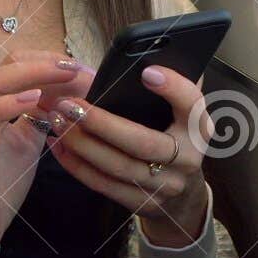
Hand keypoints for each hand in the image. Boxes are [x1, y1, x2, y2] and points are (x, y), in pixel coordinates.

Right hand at [0, 50, 86, 257]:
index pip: (16, 67)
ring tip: (62, 74)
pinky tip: (34, 100)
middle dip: (45, 62)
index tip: (80, 67)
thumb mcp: (27, 144)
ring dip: (31, 75)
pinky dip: (8, 105)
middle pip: (6, 66)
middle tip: (77, 67)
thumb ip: (40, 119)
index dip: (48, 62)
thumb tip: (68, 96)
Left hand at [43, 66, 212, 246]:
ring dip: (82, 143)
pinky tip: (58, 145)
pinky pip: (103, 185)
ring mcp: (164, 186)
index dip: (172, 88)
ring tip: (58, 121)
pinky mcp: (141, 204)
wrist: (184, 197)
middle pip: (142, 142)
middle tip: (70, 104)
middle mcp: (187, 159)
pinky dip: (77, 165)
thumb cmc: (176, 140)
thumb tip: (155, 53)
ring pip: (117, 166)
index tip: (146, 71)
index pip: (191, 105)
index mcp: (199, 129)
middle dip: (102, 123)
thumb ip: (174, 89)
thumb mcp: (184, 117)